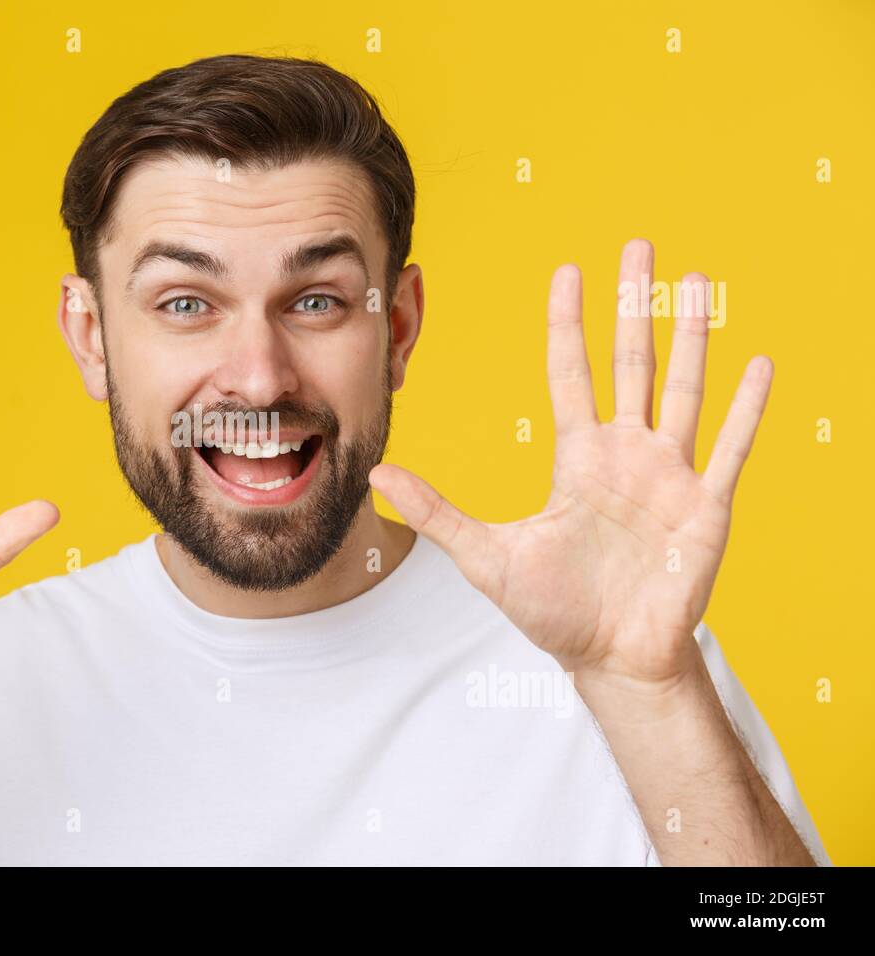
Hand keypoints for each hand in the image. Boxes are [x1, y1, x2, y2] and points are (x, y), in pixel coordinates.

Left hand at [371, 240, 770, 687]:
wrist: (612, 659)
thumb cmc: (554, 611)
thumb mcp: (487, 556)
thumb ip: (438, 511)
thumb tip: (379, 471)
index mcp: (578, 459)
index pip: (571, 374)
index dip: (569, 323)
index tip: (568, 271)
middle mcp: (626, 455)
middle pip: (632, 362)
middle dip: (635, 304)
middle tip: (639, 245)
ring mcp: (670, 476)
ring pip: (684, 389)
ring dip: (693, 335)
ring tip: (698, 281)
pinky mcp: (707, 507)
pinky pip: (732, 448)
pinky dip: (748, 407)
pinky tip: (759, 361)